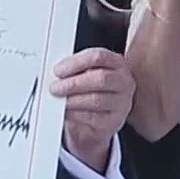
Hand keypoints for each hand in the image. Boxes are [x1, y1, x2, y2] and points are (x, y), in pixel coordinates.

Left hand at [51, 48, 133, 172]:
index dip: (76, 63)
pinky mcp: (113, 122)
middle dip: (73, 84)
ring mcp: (122, 103)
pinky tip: (67, 112)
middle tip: (55, 88)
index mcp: (116, 63)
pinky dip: (75, 114)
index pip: (98, 57)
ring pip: (95, 100)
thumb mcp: (86, 74)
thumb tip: (57, 73)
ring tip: (60, 100)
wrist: (98, 120)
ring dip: (72, 100)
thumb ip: (74, 70)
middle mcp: (123, 82)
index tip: (59, 70)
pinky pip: (92, 117)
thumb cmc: (91, 91)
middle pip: (100, 79)